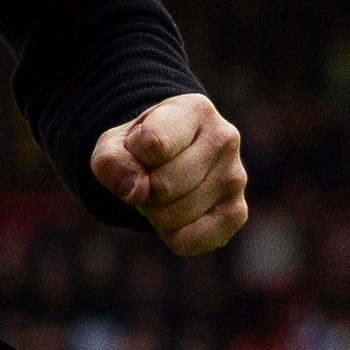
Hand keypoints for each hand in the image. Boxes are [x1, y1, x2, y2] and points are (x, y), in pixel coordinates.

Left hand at [90, 92, 248, 257]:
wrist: (166, 164)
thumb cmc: (139, 150)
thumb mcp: (113, 146)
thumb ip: (112, 163)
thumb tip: (138, 192)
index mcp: (194, 110)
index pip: (153, 144)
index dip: (133, 155)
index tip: (138, 149)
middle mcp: (224, 138)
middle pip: (164, 186)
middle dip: (144, 190)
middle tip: (149, 178)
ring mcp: (235, 176)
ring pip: (174, 216)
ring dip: (155, 214)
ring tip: (164, 194)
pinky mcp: (237, 211)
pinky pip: (190, 240)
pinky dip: (171, 236)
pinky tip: (176, 217)